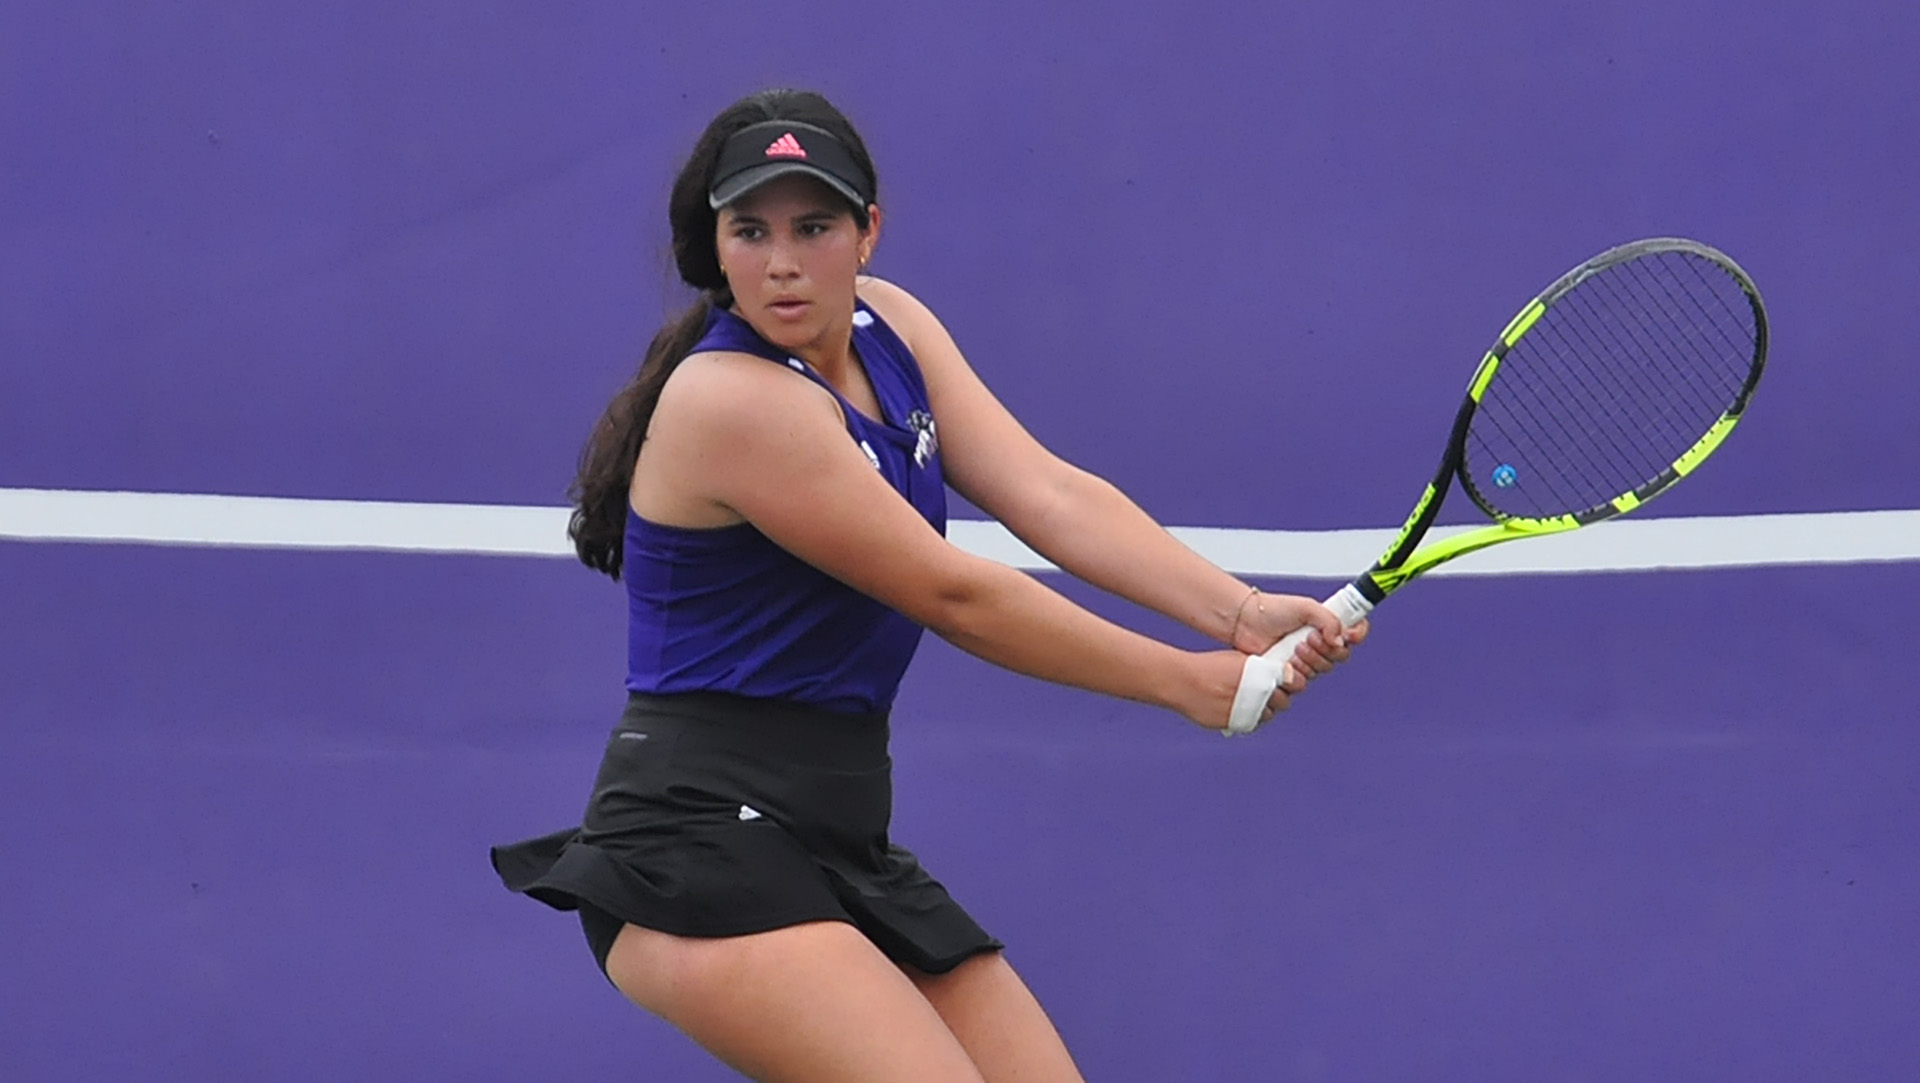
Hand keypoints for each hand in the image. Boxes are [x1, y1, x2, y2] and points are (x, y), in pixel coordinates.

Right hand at [1174, 649, 1297, 730]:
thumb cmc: (1209, 667)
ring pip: (1268, 716)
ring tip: (1250, 700)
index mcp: (1264, 675)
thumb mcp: (1239, 659)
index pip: (1296, 683)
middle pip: (1283, 702)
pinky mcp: (1237, 725)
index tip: (1287, 682)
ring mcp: (1249, 712)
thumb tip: (1277, 676)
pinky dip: (1248, 717)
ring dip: (1264, 709)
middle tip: (1267, 692)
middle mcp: (1261, 695)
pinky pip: (1251, 724)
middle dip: (1278, 697)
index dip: (1293, 683)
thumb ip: (1261, 668)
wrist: (1183, 682)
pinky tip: (1238, 707)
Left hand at [1230, 591, 1368, 683]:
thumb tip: (1340, 639)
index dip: (1357, 635)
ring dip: (1311, 660)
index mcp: (1328, 625)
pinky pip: (1304, 681)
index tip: (1348, 634)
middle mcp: (1320, 643)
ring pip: (1323, 669)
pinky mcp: (1291, 672)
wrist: (1245, 622)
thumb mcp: (1306, 607)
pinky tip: (1286, 661)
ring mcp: (1306, 659)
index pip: (1356, 632)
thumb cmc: (1273, 611)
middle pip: (1340, 656)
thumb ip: (1329, 619)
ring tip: (1295, 647)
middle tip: (1310, 638)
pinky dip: (1297, 672)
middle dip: (1326, 649)